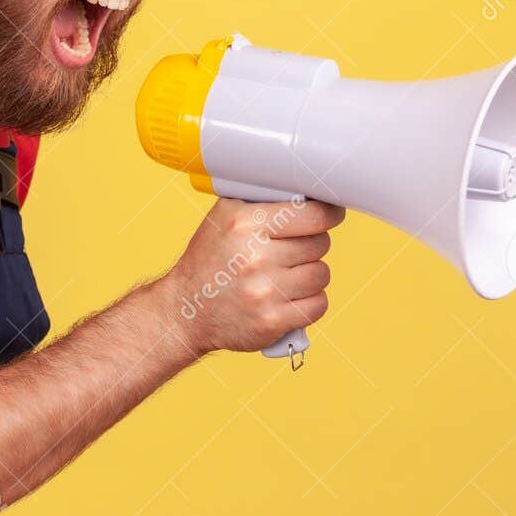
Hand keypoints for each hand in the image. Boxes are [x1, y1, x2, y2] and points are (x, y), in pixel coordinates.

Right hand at [161, 197, 343, 356]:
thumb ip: (262, 202)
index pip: (313, 215)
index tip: (330, 215)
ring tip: (287, 275)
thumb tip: (308, 194)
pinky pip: (318, 305)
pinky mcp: (272, 321)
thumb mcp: (224, 218)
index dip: (328, 214)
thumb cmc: (210, 261)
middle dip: (310, 246)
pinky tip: (289, 297)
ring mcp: (265, 291)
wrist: (185, 310)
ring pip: (321, 274)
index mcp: (244, 224)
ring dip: (310, 275)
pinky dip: (309, 302)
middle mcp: (255, 257)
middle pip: (320, 244)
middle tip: (290, 251)